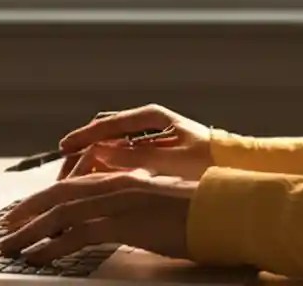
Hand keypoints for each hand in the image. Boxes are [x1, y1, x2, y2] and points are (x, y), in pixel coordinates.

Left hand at [0, 169, 195, 263]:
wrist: (222, 211)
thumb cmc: (197, 214)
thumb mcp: (155, 209)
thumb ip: (130, 212)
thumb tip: (111, 227)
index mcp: (123, 178)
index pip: (72, 185)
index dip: (43, 199)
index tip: (23, 213)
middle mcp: (116, 184)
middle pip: (58, 195)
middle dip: (26, 212)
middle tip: (5, 229)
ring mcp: (119, 202)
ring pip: (60, 214)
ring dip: (29, 231)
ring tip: (9, 247)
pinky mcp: (124, 223)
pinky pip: (76, 235)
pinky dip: (50, 246)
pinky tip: (36, 257)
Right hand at [58, 104, 214, 180]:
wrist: (238, 169)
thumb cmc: (212, 162)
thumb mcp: (173, 160)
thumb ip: (136, 157)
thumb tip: (100, 153)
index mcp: (152, 116)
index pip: (108, 123)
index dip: (83, 136)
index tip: (64, 148)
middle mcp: (147, 124)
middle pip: (104, 134)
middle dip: (82, 153)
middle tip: (64, 174)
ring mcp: (149, 139)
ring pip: (109, 147)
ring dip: (91, 163)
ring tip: (75, 183)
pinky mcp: (152, 155)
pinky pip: (120, 159)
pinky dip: (105, 170)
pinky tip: (97, 185)